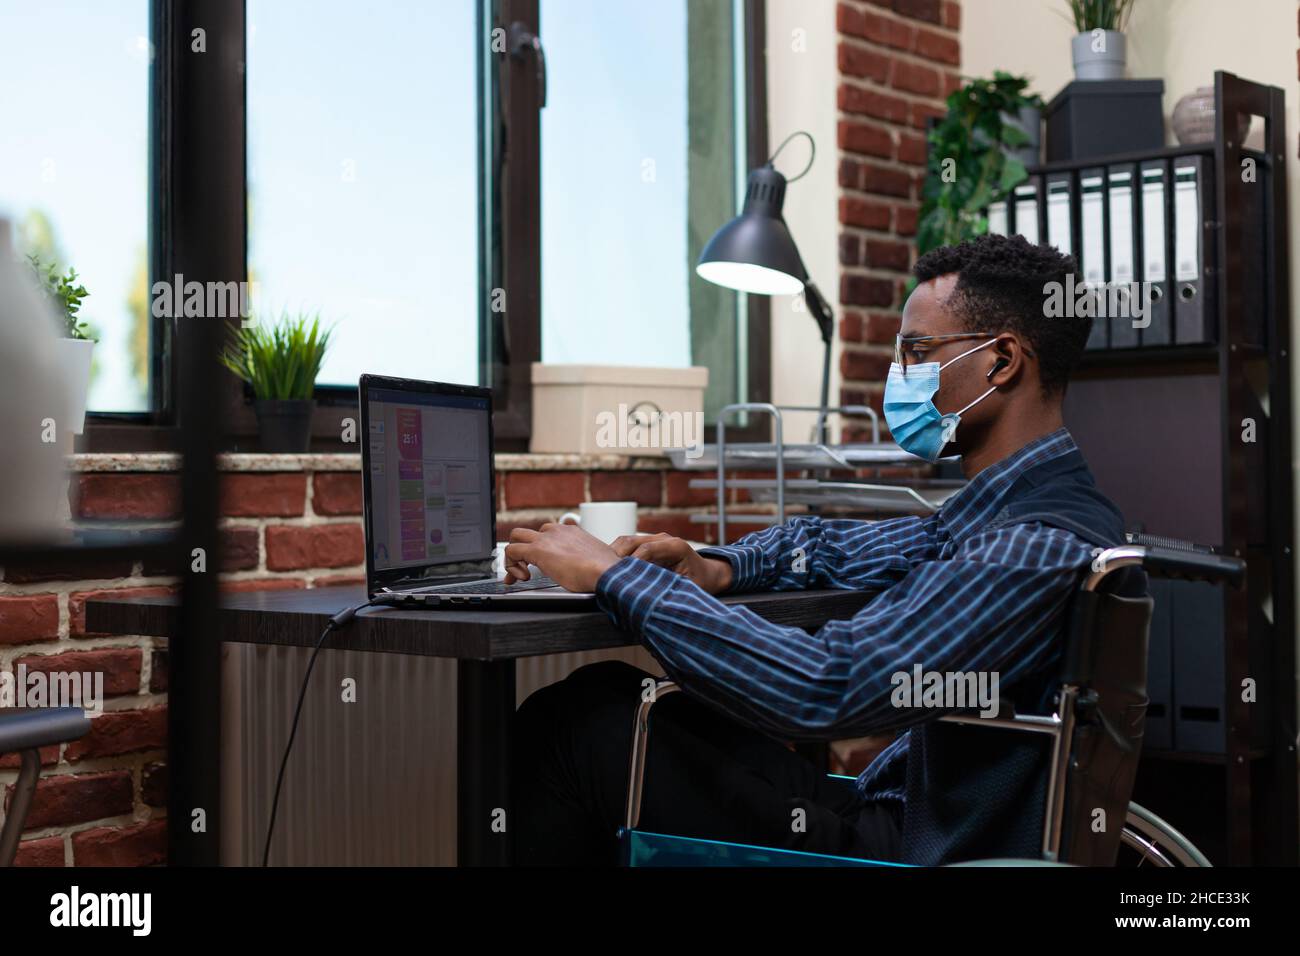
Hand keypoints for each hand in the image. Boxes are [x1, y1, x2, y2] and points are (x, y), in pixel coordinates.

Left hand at [503, 523, 620, 592]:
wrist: (604, 571)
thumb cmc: (606, 569)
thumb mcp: (607, 554)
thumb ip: (608, 551)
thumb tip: (616, 550)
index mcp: (572, 532)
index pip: (549, 533)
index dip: (544, 548)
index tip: (544, 564)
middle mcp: (557, 532)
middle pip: (530, 532)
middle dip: (523, 549)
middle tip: (525, 568)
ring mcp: (546, 539)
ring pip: (516, 536)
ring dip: (514, 555)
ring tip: (521, 574)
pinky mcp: (536, 550)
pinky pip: (511, 551)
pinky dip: (511, 565)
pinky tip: (522, 578)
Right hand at [609, 533, 732, 594]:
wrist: (708, 573)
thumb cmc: (701, 582)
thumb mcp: (689, 588)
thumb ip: (669, 588)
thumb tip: (647, 596)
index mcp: (675, 546)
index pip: (645, 550)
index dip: (630, 564)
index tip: (619, 580)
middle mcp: (663, 539)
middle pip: (630, 542)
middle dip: (615, 559)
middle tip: (605, 577)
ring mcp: (654, 540)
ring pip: (625, 542)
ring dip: (613, 557)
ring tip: (604, 575)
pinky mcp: (647, 545)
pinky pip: (626, 547)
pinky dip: (616, 557)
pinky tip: (610, 572)